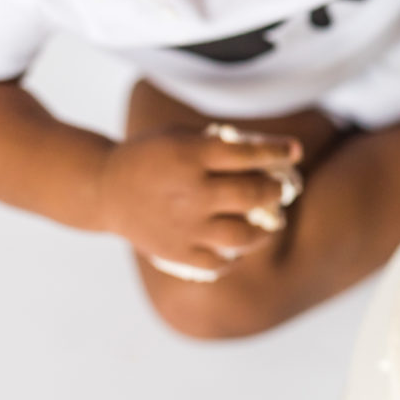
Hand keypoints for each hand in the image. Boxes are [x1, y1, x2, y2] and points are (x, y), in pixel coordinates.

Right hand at [96, 126, 302, 279]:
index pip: (247, 153)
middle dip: (275, 191)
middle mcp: (190, 192)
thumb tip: (270, 154)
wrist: (105, 188)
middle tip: (279, 190)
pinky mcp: (176, 253)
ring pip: (242, 236)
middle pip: (252, 195)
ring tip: (267, 223)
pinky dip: (234, 257)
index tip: (294, 151)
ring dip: (264, 229)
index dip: (277, 151)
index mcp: (191, 155)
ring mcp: (184, 226)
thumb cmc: (153, 155)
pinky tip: (236, 247)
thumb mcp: (182, 136)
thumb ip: (220, 145)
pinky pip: (219, 263)